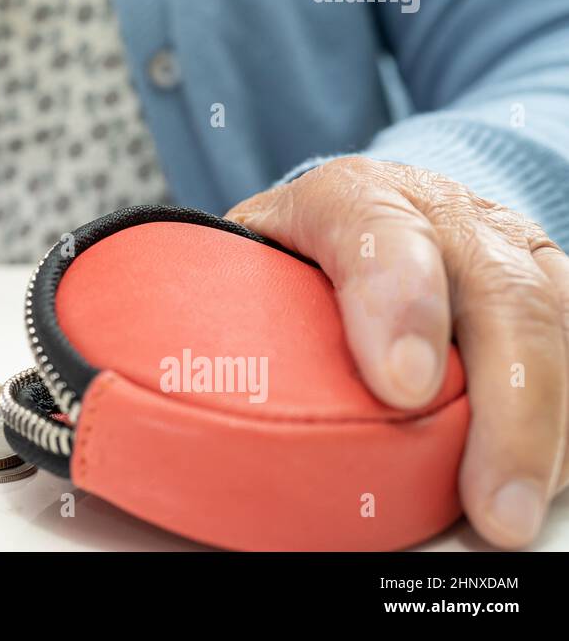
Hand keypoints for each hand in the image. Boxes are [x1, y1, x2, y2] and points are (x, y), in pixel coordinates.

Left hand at [226, 157, 567, 547]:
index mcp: (354, 197)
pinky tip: (545, 478)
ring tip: (513, 509)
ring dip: (545, 426)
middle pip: (496, 293)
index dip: (398, 303)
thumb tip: (176, 384)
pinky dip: (565, 422)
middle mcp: (446, 215)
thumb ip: (227, 296)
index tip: (402, 387)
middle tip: (486, 499)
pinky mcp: (551, 288)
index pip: (380, 233)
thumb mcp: (252, 252)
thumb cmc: (303, 248)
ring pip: (552, 323)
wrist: (378, 203)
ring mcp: (509, 250)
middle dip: (503, 404)